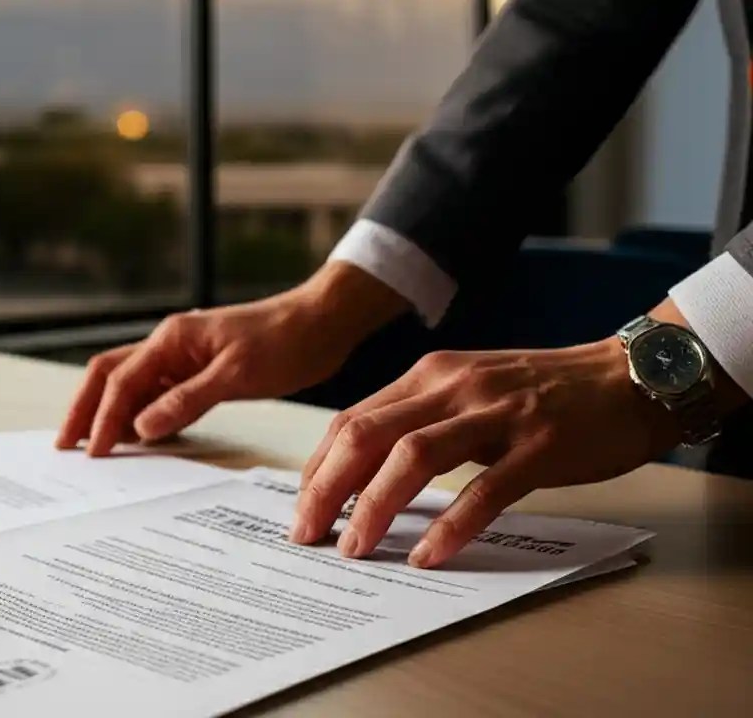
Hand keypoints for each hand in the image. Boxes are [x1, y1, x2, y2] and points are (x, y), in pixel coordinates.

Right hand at [56, 263, 409, 455]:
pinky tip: (137, 436)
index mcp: (171, 338)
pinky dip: (141, 414)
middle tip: (66, 445)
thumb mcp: (237, 374)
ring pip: (131, 384)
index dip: (102, 418)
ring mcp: (184, 357)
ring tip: (90, 444)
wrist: (322, 323)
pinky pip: (159, 393)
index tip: (92, 452)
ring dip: (108, 412)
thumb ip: (187, 399)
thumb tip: (142, 427)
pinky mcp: (201, 371)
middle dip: (85, 409)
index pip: (121, 381)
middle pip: (110, 375)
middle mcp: (169, 344)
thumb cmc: (285, 339)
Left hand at [291, 336, 681, 568]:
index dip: (317, 469)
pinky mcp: (539, 445)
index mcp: (429, 376)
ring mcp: (496, 413)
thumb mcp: (468, 392)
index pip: (351, 422)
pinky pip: (484, 489)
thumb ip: (420, 421)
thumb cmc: (543, 393)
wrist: (629, 376)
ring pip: (413, 458)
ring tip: (354, 547)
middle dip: (326, 490)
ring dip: (374, 507)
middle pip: (366, 436)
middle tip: (307, 536)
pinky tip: (429, 554)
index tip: (301, 510)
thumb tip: (363, 473)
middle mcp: (453, 387)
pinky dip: (451, 525)